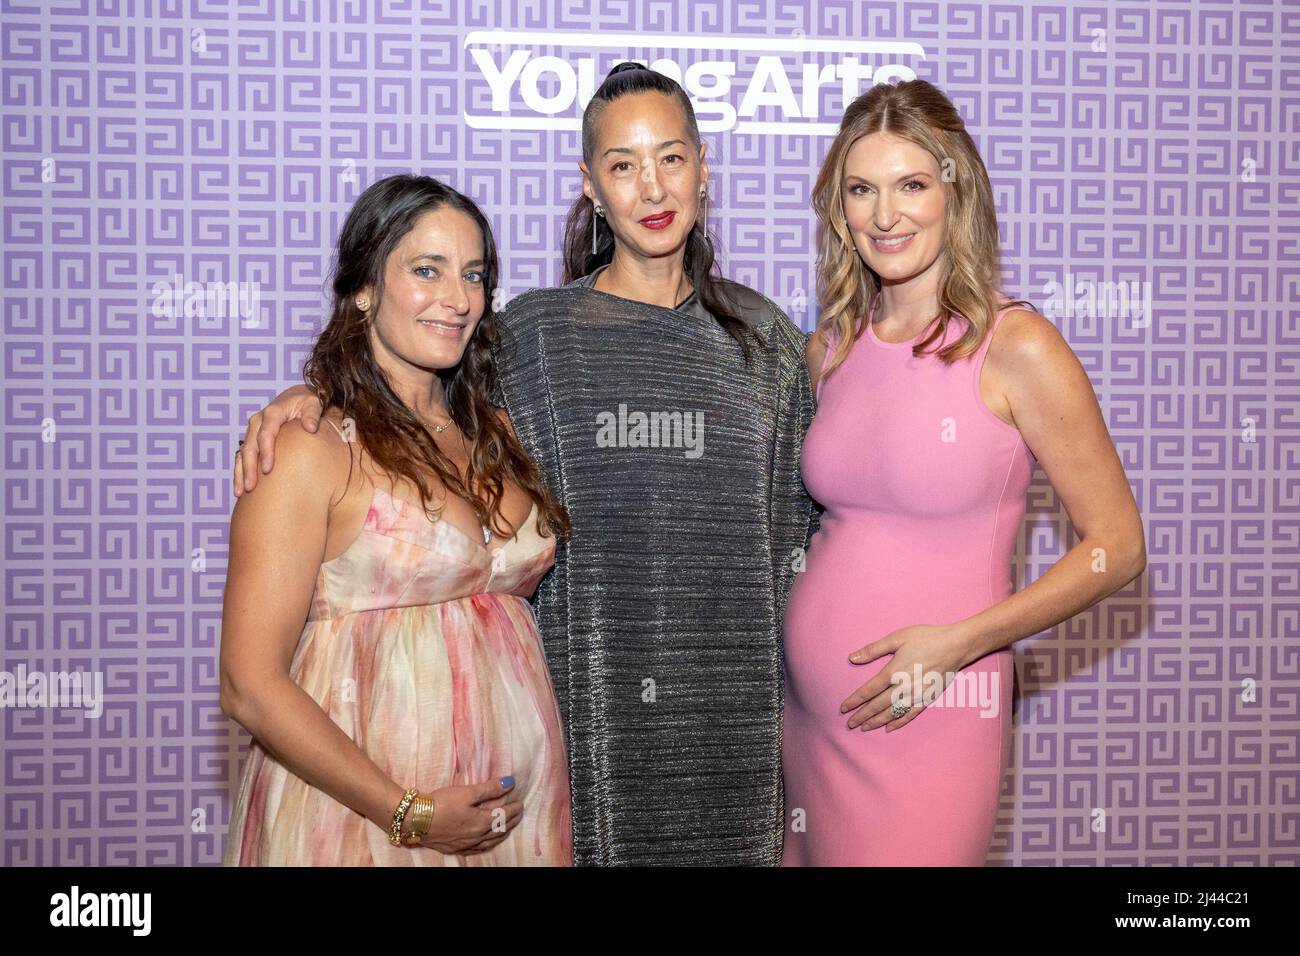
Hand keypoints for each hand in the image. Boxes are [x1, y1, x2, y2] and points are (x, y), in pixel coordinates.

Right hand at [233, 384, 322, 495]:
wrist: (297, 397)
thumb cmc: (308, 402)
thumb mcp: (314, 403)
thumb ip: (312, 414)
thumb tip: (310, 428)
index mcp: (272, 413)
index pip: (266, 434)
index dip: (265, 452)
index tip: (267, 470)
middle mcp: (258, 421)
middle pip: (250, 446)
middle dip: (249, 467)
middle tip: (251, 488)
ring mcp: (253, 430)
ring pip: (242, 453)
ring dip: (240, 472)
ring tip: (240, 492)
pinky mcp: (252, 438)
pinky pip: (242, 456)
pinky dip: (240, 471)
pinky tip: (240, 488)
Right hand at [417, 776, 523, 854]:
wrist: (415, 820)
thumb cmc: (441, 803)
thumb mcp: (467, 792)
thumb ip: (490, 788)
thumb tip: (510, 782)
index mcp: (482, 822)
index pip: (504, 815)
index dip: (514, 809)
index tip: (521, 803)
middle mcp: (476, 836)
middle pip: (500, 830)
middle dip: (511, 821)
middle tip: (518, 814)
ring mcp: (465, 844)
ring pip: (490, 841)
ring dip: (501, 834)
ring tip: (507, 828)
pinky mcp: (454, 848)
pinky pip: (476, 849)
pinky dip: (486, 845)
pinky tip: (486, 843)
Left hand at [839, 624, 972, 733]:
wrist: (955, 645)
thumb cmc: (925, 638)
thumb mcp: (897, 638)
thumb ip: (873, 649)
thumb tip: (852, 658)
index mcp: (893, 671)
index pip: (868, 691)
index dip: (855, 701)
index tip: (843, 708)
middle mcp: (903, 687)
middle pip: (878, 705)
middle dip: (862, 715)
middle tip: (849, 724)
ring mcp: (916, 695)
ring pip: (892, 713)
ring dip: (876, 721)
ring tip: (864, 727)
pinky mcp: (927, 698)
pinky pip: (910, 714)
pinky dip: (898, 722)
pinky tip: (889, 727)